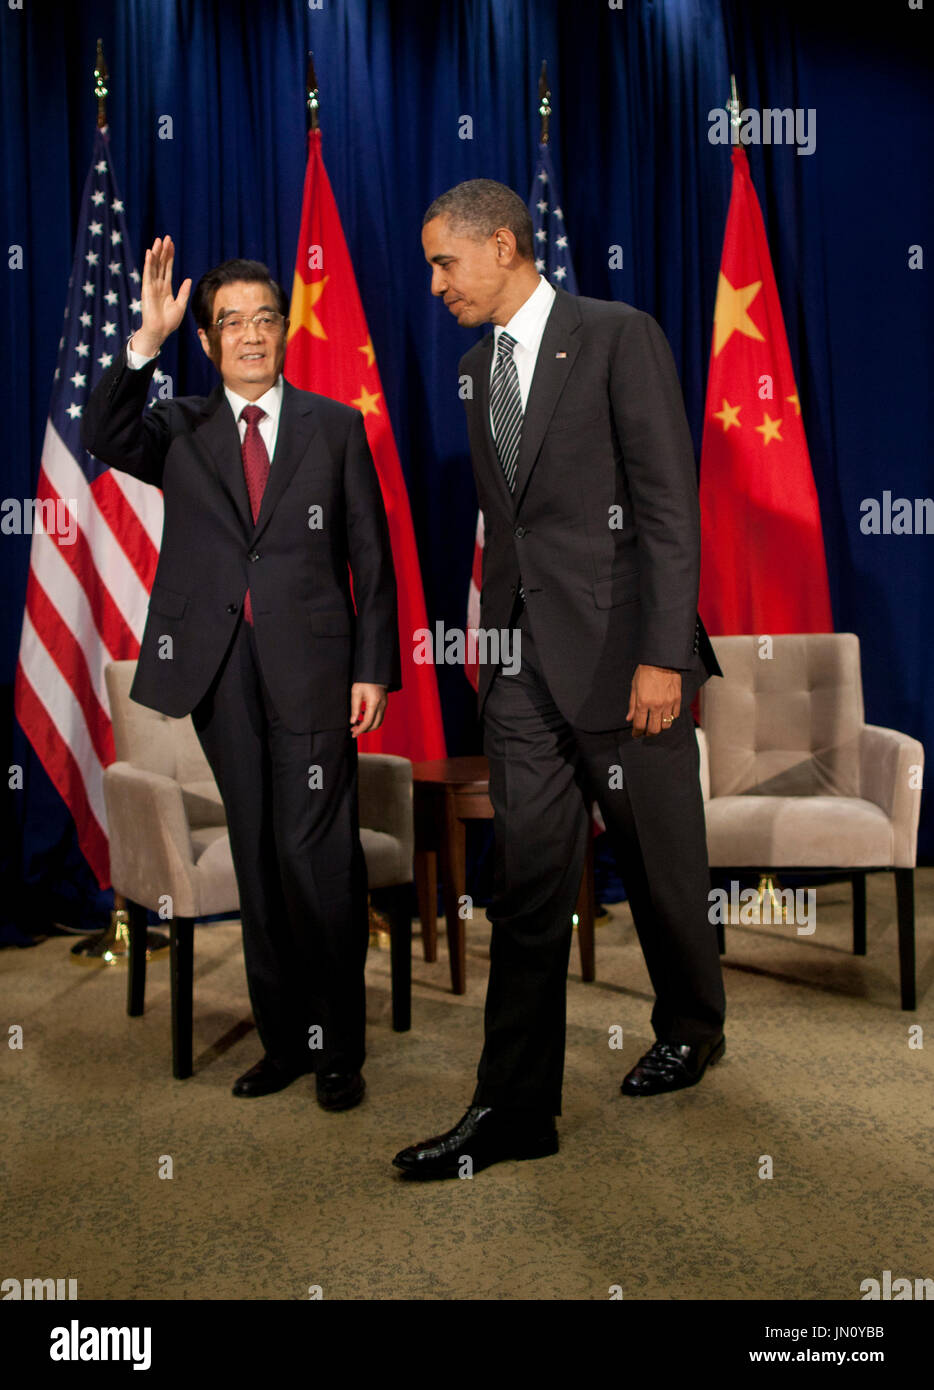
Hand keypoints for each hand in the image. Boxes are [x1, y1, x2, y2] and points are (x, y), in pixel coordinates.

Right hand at [131, 235, 191, 356]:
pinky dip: (149, 263)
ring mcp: (152, 286)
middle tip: (166, 237)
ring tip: (158, 241)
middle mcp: (158, 285)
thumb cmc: (170, 322)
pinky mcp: (147, 289)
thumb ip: (184, 292)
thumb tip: (188, 279)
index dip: (169, 256)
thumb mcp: (181, 305)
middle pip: (161, 264)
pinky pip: (148, 274)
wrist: (160, 331)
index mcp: (166, 288)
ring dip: (156, 253)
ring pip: (154, 266)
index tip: (171, 244)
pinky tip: (149, 253)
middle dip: (163, 251)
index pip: (168, 268)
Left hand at [350, 683, 387, 737]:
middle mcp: (381, 706)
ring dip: (368, 726)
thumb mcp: (356, 693)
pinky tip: (362, 716)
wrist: (374, 673)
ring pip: (378, 722)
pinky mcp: (384, 704)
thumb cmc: (364, 681)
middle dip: (364, 730)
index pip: (368, 722)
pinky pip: (379, 716)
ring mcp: (384, 705)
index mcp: (374, 703)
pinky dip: (371, 720)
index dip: (360, 730)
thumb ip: (354, 708)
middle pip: (375, 725)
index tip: (353, 734)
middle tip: (354, 730)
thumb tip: (352, 722)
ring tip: (357, 724)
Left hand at [626, 664, 681, 737]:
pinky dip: (670, 718)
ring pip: (666, 725)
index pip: (640, 725)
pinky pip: (675, 715)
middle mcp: (656, 705)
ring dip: (660, 727)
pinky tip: (665, 714)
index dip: (637, 732)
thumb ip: (632, 705)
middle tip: (646, 732)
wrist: (661, 660)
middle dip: (648, 733)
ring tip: (656, 724)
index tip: (636, 734)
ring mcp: (668, 703)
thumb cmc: (645, 671)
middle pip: (654, 729)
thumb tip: (629, 719)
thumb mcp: (634, 687)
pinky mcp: (677, 699)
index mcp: (643, 703)